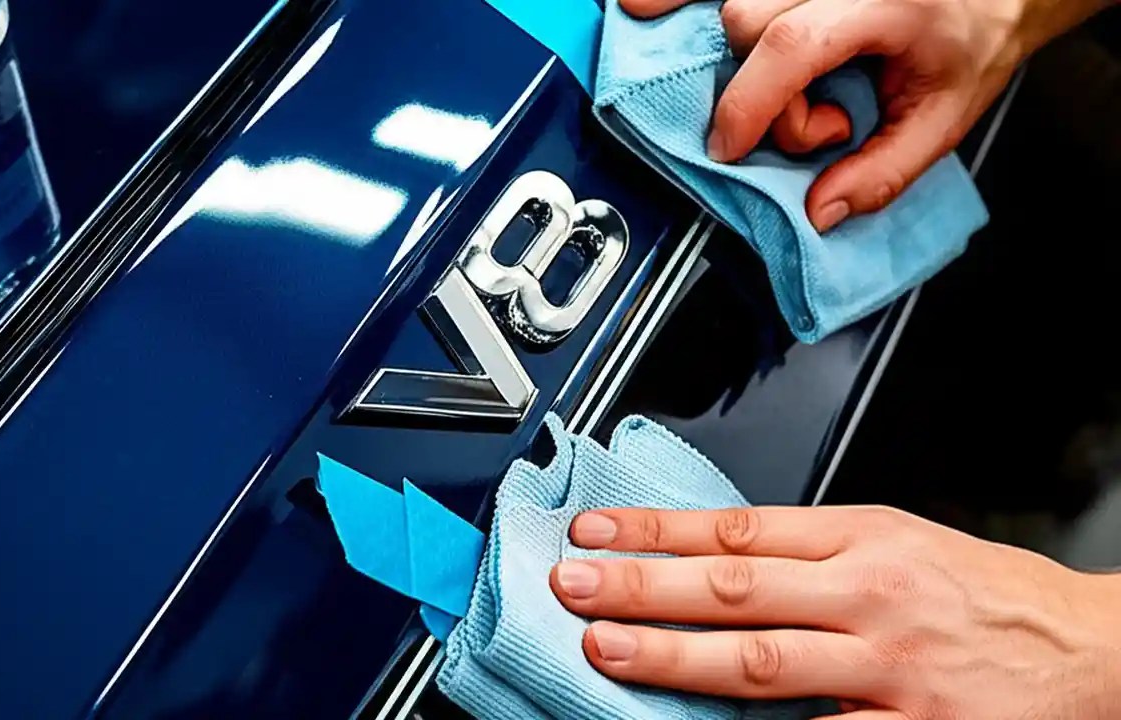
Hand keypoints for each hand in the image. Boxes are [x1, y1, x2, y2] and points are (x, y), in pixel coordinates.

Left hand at [549, 506, 1120, 718]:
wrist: (1085, 646)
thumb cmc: (980, 589)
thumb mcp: (893, 539)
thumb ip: (807, 550)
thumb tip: (710, 555)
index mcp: (860, 536)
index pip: (735, 526)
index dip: (656, 530)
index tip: (595, 530)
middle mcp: (867, 594)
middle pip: (733, 586)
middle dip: (642, 586)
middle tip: (573, 583)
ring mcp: (886, 667)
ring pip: (761, 659)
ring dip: (674, 655)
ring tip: (606, 647)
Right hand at [620, 0, 1109, 230]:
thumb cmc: (971, 42)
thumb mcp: (945, 119)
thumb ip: (884, 172)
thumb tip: (818, 211)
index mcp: (887, 5)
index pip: (793, 45)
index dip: (749, 103)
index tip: (730, 149)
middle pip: (748, 19)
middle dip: (760, 85)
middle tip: (815, 113)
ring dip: (730, 46)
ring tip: (749, 74)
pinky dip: (680, 1)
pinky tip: (642, 8)